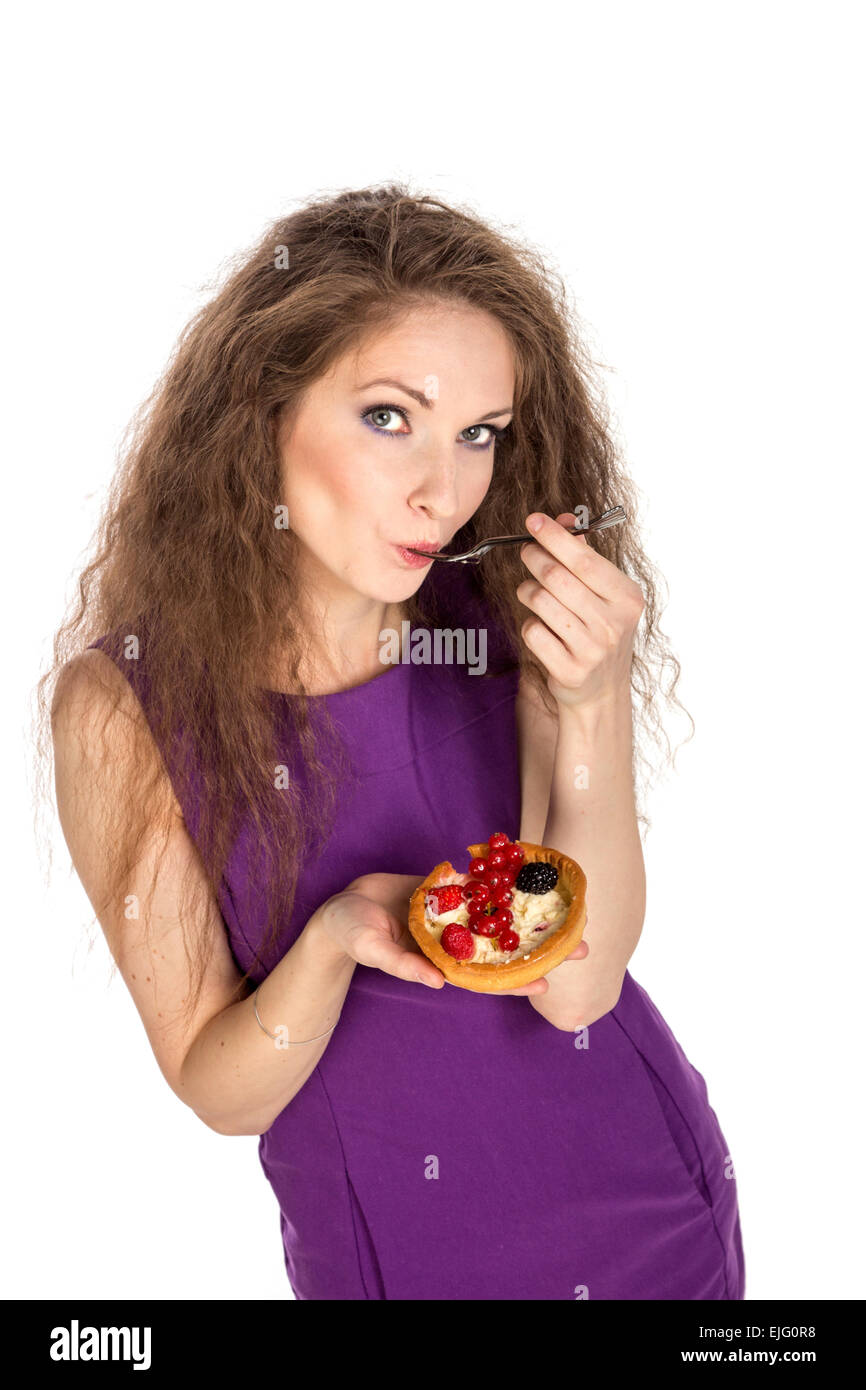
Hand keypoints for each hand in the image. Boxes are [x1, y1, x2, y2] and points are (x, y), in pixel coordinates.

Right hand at [316, 872, 585, 996]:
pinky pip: (478, 887)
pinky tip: (529, 876)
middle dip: (541, 948)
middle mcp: (454, 940)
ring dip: (530, 915)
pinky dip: (501, 883)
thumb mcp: (375, 950)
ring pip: (499, 916)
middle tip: (584, 946)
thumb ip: (403, 966)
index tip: (550, 983)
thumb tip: (437, 982)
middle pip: (504, 947)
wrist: (340, 906)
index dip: (517, 981)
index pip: (486, 977)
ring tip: (568, 912)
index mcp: (441, 961)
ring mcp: (453, 915)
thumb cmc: (352, 935)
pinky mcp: (445, 891)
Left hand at [517, 511, 644, 708]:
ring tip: (531, 593)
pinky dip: (529, 624)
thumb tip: (564, 519)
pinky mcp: (569, 670)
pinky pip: (532, 631)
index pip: (584, 560)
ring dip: (527, 591)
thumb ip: (585, 556)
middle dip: (535, 558)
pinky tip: (541, 627)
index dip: (555, 537)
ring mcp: (592, 649)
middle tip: (526, 552)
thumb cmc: (600, 633)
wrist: (601, 691)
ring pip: (541, 602)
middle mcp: (613, 623)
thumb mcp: (604, 594)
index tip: (533, 521)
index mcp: (627, 598)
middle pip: (557, 578)